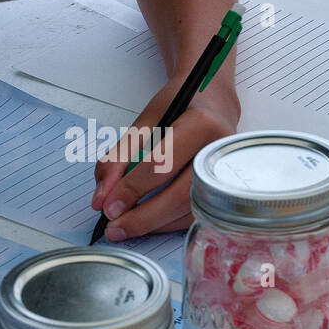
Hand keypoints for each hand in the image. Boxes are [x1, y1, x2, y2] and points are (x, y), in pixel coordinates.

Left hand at [91, 78, 239, 238]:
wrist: (213, 101)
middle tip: (114, 227)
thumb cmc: (180, 106)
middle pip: (179, 196)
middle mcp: (218, 152)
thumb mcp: (145, 122)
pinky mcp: (223, 190)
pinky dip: (165, 223)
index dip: (131, 188)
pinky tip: (146, 221)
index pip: (161, 164)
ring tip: (124, 227)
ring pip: (187, 211)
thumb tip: (103, 196)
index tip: (107, 206)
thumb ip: (120, 157)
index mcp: (200, 125)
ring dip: (153, 225)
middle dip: (143, 217)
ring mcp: (226, 174)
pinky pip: (192, 215)